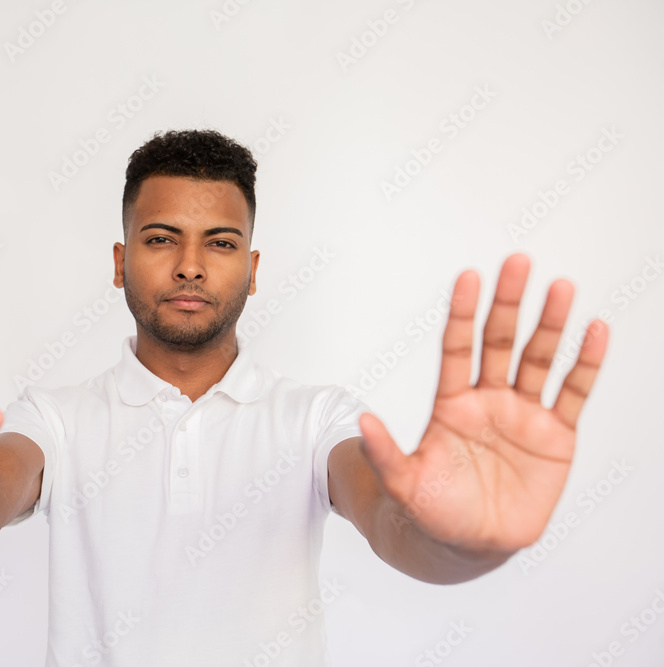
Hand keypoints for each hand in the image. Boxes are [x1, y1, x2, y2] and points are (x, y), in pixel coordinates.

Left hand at [357, 253, 608, 553]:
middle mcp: (489, 399)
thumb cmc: (432, 509)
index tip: (469, 276)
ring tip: (561, 286)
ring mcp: (524, 415)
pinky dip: (586, 364)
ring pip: (540, 359)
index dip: (464, 314)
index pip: (459, 348)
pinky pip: (574, 394)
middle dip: (509, 303)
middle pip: (500, 342)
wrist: (470, 544)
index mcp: (452, 403)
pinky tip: (594, 330)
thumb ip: (385, 453)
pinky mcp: (556, 437)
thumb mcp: (403, 483)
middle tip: (518, 262)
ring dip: (551, 324)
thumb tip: (360, 423)